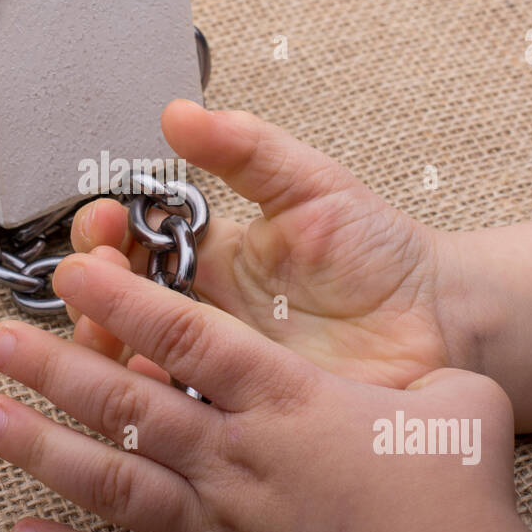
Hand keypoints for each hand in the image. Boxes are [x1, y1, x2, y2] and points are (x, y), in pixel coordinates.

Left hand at [0, 253, 531, 531]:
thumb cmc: (464, 498)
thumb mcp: (458, 405)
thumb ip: (426, 373)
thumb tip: (432, 366)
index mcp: (288, 401)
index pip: (188, 336)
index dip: (124, 300)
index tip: (75, 272)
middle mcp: (239, 459)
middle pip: (129, 402)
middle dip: (56, 367)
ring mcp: (223, 529)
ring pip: (114, 481)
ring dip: (43, 448)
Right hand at [70, 100, 475, 389]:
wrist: (441, 324)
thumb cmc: (382, 256)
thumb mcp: (313, 188)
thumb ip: (249, 150)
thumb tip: (179, 113)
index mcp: (211, 259)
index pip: (129, 243)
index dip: (106, 231)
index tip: (109, 219)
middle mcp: (201, 316)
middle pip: (111, 306)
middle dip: (89, 286)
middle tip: (101, 273)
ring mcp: (213, 371)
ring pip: (129, 363)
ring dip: (103, 343)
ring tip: (110, 329)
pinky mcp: (236, 418)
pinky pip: (175, 417)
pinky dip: (149, 402)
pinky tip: (149, 383)